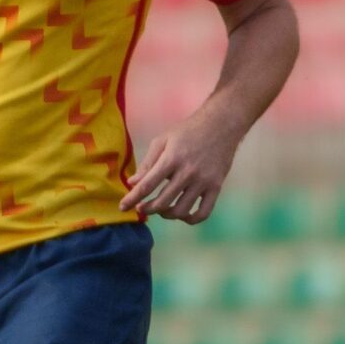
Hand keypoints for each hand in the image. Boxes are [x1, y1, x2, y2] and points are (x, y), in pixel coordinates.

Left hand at [120, 111, 242, 223]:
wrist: (221, 124)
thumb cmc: (187, 131)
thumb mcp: (162, 141)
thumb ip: (147, 163)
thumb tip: (133, 183)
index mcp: (171, 159)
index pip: (147, 186)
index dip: (132, 199)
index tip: (122, 207)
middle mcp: (188, 172)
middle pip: (162, 202)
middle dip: (147, 209)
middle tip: (141, 208)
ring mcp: (204, 181)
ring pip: (181, 210)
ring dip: (166, 215)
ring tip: (161, 210)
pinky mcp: (217, 186)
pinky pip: (204, 212)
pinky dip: (191, 219)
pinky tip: (183, 215)